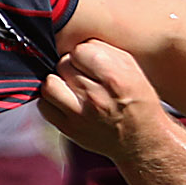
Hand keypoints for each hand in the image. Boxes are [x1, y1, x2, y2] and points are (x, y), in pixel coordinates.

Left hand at [37, 40, 171, 158]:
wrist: (141, 139)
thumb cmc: (137, 99)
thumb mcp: (131, 69)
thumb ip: (105, 51)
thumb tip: (78, 45)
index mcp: (114, 79)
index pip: (80, 50)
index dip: (83, 53)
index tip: (90, 62)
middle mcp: (95, 97)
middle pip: (64, 65)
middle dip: (72, 66)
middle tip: (85, 76)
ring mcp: (79, 115)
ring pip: (49, 84)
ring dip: (58, 81)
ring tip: (71, 86)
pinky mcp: (69, 129)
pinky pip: (44, 106)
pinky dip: (52, 100)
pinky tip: (66, 100)